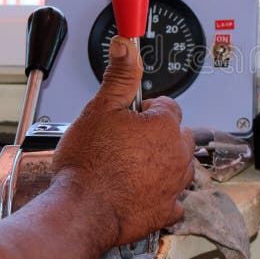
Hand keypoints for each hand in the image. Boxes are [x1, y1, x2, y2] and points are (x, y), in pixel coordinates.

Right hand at [51, 36, 194, 246]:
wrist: (81, 211)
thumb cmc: (89, 164)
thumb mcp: (100, 108)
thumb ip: (120, 76)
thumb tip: (126, 47)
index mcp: (166, 127)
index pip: (168, 106)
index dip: (145, 109)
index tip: (128, 117)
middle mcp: (178, 155)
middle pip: (176, 135)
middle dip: (155, 136)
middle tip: (124, 143)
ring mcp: (175, 184)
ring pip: (177, 164)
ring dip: (160, 163)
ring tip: (128, 166)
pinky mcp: (167, 210)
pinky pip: (172, 198)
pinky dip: (159, 195)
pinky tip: (138, 192)